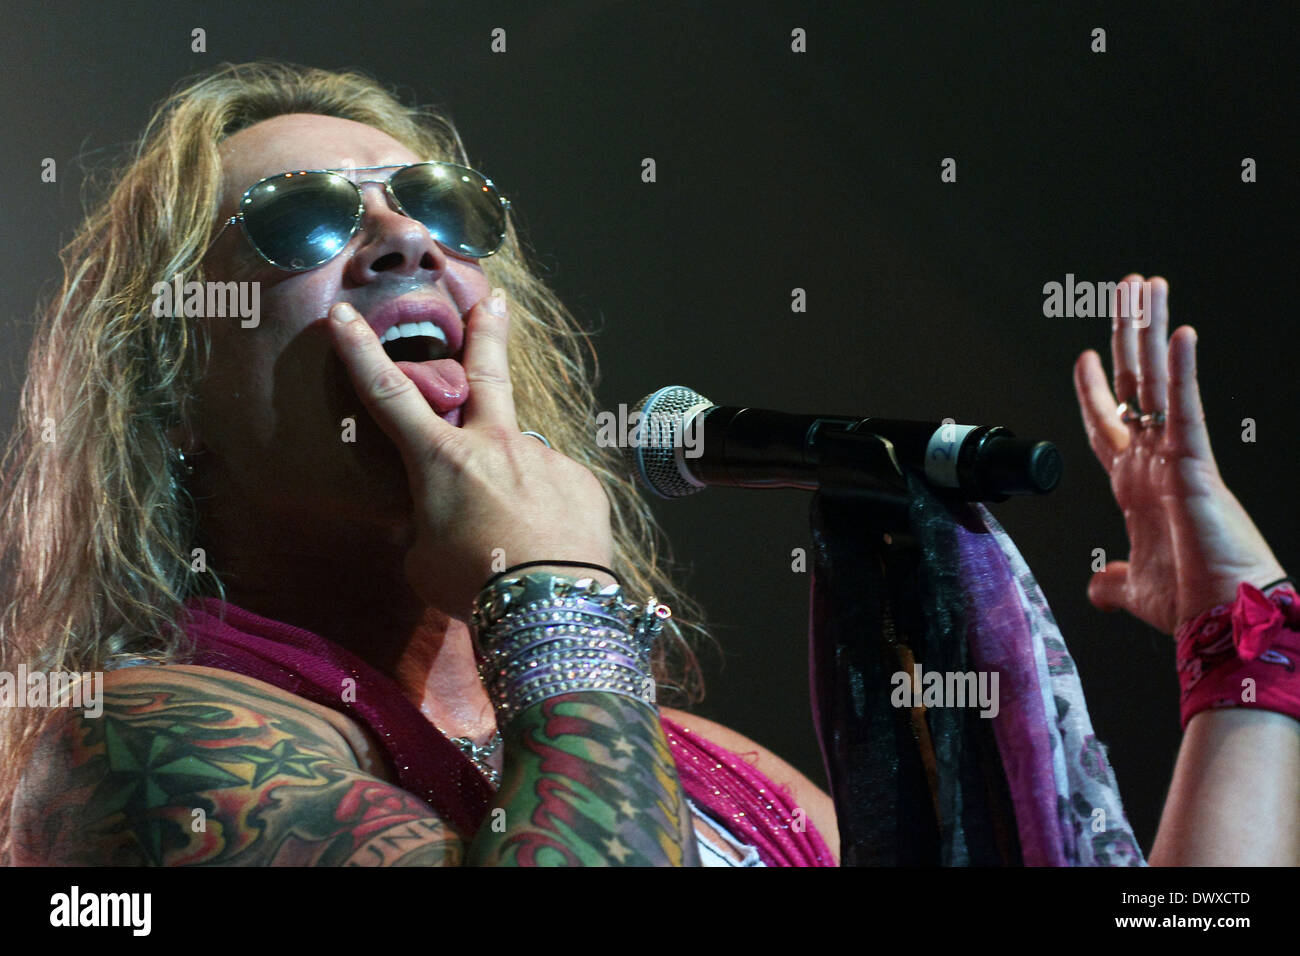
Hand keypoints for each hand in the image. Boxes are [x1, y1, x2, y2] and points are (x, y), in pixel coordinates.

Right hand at [326, 293, 614, 619]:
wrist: (552, 604)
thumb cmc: (476, 588)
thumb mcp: (426, 561)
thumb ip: (434, 524)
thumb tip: (452, 518)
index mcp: (441, 461)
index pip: (389, 395)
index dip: (361, 354)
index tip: (343, 315)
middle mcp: (494, 444)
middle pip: (485, 371)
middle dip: (485, 331)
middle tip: (495, 299)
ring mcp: (542, 457)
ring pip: (521, 456)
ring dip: (515, 481)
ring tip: (518, 529)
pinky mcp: (580, 481)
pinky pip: (555, 487)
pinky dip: (547, 509)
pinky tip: (548, 542)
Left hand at [1073, 274, 1285, 635]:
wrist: (1222, 623)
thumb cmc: (1191, 604)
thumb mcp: (1132, 588)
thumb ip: (1110, 580)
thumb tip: (1096, 585)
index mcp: (1138, 486)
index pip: (1109, 424)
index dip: (1093, 391)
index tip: (1082, 357)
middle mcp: (1156, 463)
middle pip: (1134, 386)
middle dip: (1128, 338)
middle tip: (1126, 292)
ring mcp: (1175, 460)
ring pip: (1157, 383)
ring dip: (1150, 333)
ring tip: (1144, 287)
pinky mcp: (1195, 467)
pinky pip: (1185, 410)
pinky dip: (1180, 373)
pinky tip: (1179, 333)